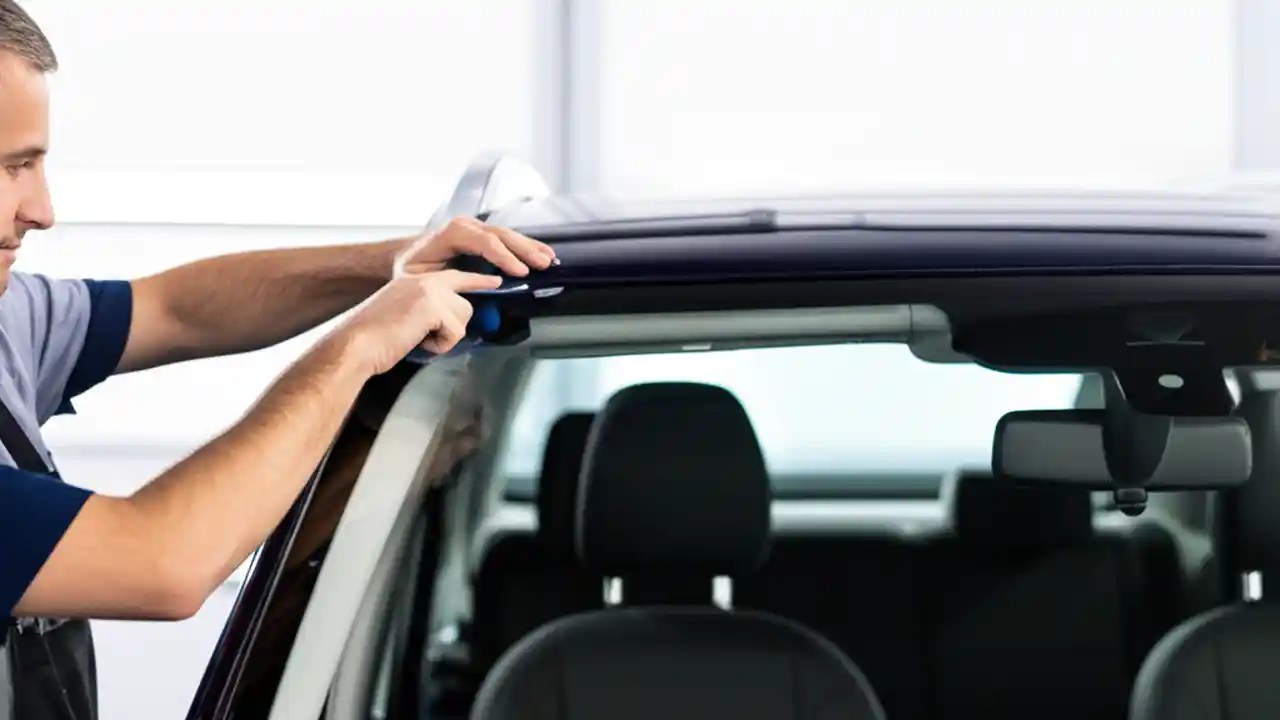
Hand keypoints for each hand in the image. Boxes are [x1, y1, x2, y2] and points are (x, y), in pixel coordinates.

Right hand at [332, 269, 501, 375]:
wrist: (357, 343)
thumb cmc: (376, 338)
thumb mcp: (406, 314)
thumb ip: (429, 310)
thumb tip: (452, 322)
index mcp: (417, 279)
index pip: (457, 276)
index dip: (478, 281)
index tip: (497, 281)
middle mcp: (427, 279)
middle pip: (465, 303)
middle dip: (454, 325)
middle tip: (428, 334)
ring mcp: (432, 290)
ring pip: (463, 318)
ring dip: (445, 337)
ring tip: (417, 337)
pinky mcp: (435, 306)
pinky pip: (456, 333)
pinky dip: (440, 345)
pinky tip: (417, 341)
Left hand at [393, 216, 556, 278]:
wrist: (406, 258)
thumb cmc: (410, 272)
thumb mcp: (416, 280)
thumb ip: (439, 284)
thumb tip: (466, 296)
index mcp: (449, 235)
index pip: (482, 241)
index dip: (503, 256)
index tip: (520, 273)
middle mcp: (465, 226)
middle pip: (500, 235)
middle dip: (523, 250)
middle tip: (543, 265)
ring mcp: (475, 228)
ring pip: (507, 234)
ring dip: (529, 247)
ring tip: (549, 259)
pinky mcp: (482, 236)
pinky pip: (506, 239)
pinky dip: (525, 246)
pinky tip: (542, 253)